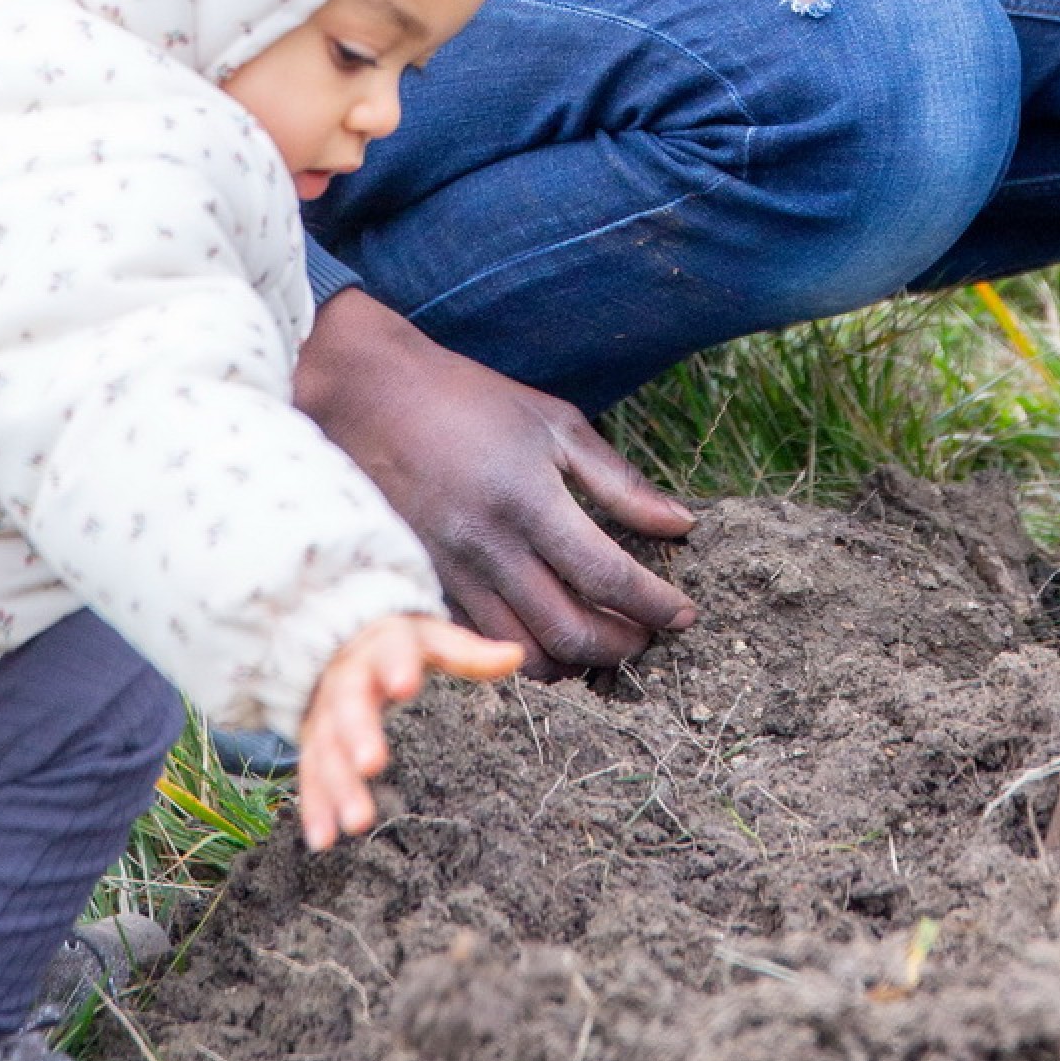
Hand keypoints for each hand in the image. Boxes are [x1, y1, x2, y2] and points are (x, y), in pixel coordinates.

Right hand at [293, 285, 696, 675]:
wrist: (374, 398)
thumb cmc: (472, 402)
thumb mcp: (555, 423)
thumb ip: (619, 482)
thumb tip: (681, 524)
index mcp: (529, 500)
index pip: (608, 577)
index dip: (654, 605)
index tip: (684, 614)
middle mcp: (490, 547)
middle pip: (571, 630)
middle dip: (623, 645)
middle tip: (648, 637)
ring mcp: (454, 572)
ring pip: (526, 652)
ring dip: (576, 662)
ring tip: (604, 643)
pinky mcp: (429, 584)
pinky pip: (484, 643)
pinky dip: (526, 655)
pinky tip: (550, 638)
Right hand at [298, 614, 522, 849]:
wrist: (339, 642)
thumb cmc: (401, 647)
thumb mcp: (434, 641)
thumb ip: (468, 653)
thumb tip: (517, 655)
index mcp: (381, 646)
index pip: (389, 650)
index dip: (396, 666)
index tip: (404, 686)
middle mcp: (346, 677)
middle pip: (348, 704)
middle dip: (359, 733)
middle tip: (373, 764)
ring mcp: (324, 712)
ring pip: (327, 746)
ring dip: (339, 784)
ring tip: (358, 823)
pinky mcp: (313, 743)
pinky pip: (311, 775)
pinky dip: (315, 807)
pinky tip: (324, 840)